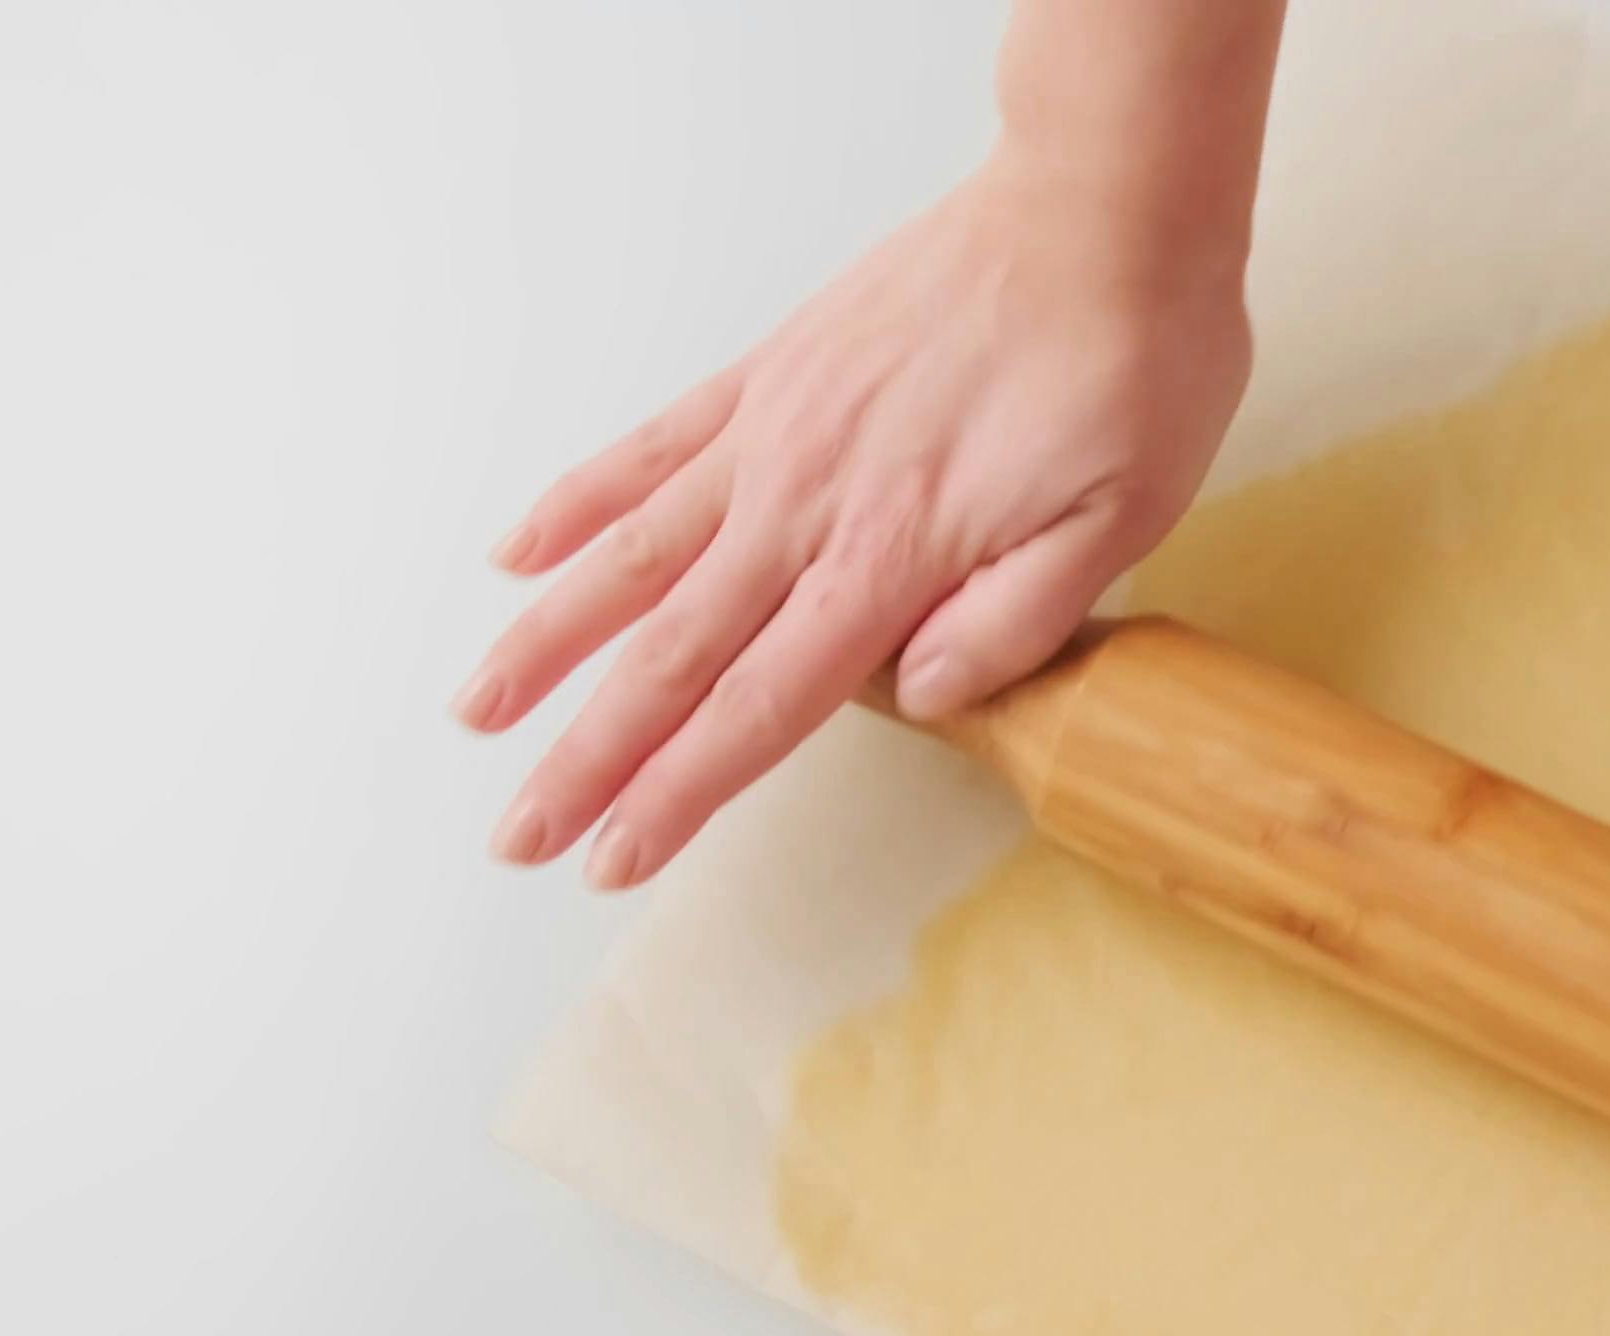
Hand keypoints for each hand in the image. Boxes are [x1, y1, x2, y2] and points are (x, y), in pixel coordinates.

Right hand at [455, 146, 1250, 886]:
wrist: (1100, 207)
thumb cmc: (1131, 361)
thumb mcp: (1124, 516)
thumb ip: (1016, 617)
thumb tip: (924, 698)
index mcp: (894, 555)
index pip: (762, 704)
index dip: (679, 789)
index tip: (610, 854)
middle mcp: (809, 503)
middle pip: (673, 654)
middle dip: (588, 755)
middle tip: (518, 830)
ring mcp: (776, 433)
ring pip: (634, 557)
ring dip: (549, 640)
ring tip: (478, 707)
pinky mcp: (772, 373)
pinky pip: (653, 448)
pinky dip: (581, 503)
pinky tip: (519, 551)